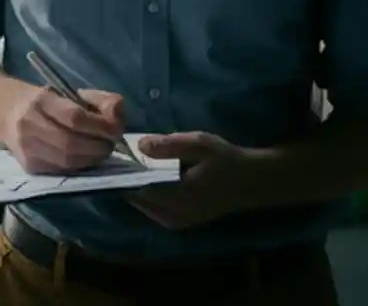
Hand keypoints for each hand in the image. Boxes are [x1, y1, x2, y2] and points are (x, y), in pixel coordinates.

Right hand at [0, 83, 125, 174]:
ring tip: (101, 150)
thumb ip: (97, 100)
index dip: (100, 125)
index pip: (74, 117)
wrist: (3, 112)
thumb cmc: (42, 99)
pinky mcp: (29, 166)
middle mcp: (28, 125)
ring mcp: (26, 149)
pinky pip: (62, 170)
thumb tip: (118, 113)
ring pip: (68, 161)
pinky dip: (81, 166)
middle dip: (99, 146)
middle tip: (111, 142)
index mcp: (39, 101)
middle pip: (72, 143)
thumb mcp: (67, 91)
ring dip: (93, 159)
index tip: (115, 127)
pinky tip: (86, 158)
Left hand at [126, 132, 263, 229]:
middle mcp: (176, 214)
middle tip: (118, 162)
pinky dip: (149, 198)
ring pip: (146, 207)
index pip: (139, 190)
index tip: (113, 159)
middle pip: (139, 201)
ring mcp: (180, 221)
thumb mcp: (200, 144)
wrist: (254, 181)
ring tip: (129, 169)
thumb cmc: (227, 160)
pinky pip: (157, 211)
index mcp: (179, 197)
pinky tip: (147, 181)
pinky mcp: (184, 221)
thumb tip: (139, 145)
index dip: (123, 175)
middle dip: (127, 182)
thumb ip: (169, 145)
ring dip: (137, 191)